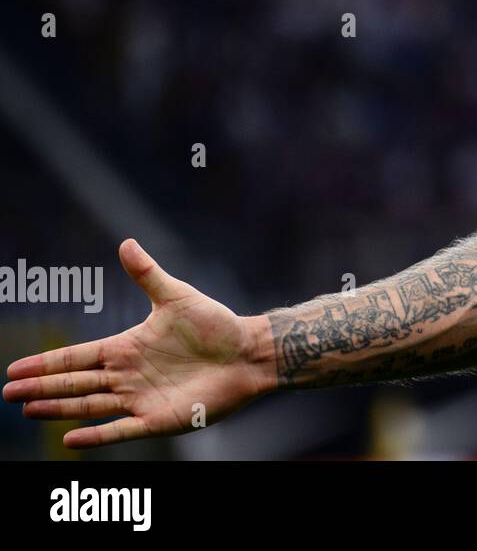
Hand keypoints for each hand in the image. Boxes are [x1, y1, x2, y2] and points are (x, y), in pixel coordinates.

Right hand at [3, 239, 273, 448]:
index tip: (15, 369)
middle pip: (76, 383)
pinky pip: (123, 430)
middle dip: (42, 387)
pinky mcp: (160, 418)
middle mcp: (128, 375)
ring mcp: (142, 398)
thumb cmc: (216, 325)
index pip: (78, 357)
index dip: (47, 362)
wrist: (248, 352)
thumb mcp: (177, 296)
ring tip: (29, 409)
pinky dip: (97, 435)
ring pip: (91, 406)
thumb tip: (125, 242)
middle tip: (8, 394)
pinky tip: (71, 438)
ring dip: (59, 408)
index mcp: (127, 348)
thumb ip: (148, 274)